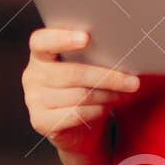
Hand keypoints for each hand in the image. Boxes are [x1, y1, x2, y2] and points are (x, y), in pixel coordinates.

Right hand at [22, 28, 139, 154]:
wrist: (74, 126)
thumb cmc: (83, 87)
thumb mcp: (84, 67)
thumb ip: (92, 55)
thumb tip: (124, 49)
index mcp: (40, 54)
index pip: (41, 41)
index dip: (61, 38)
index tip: (86, 38)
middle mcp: (31, 75)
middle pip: (72, 73)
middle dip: (107, 77)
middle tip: (132, 81)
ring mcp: (33, 99)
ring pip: (79, 95)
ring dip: (106, 95)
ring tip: (123, 94)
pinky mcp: (40, 121)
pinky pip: (76, 114)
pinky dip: (96, 111)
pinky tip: (106, 108)